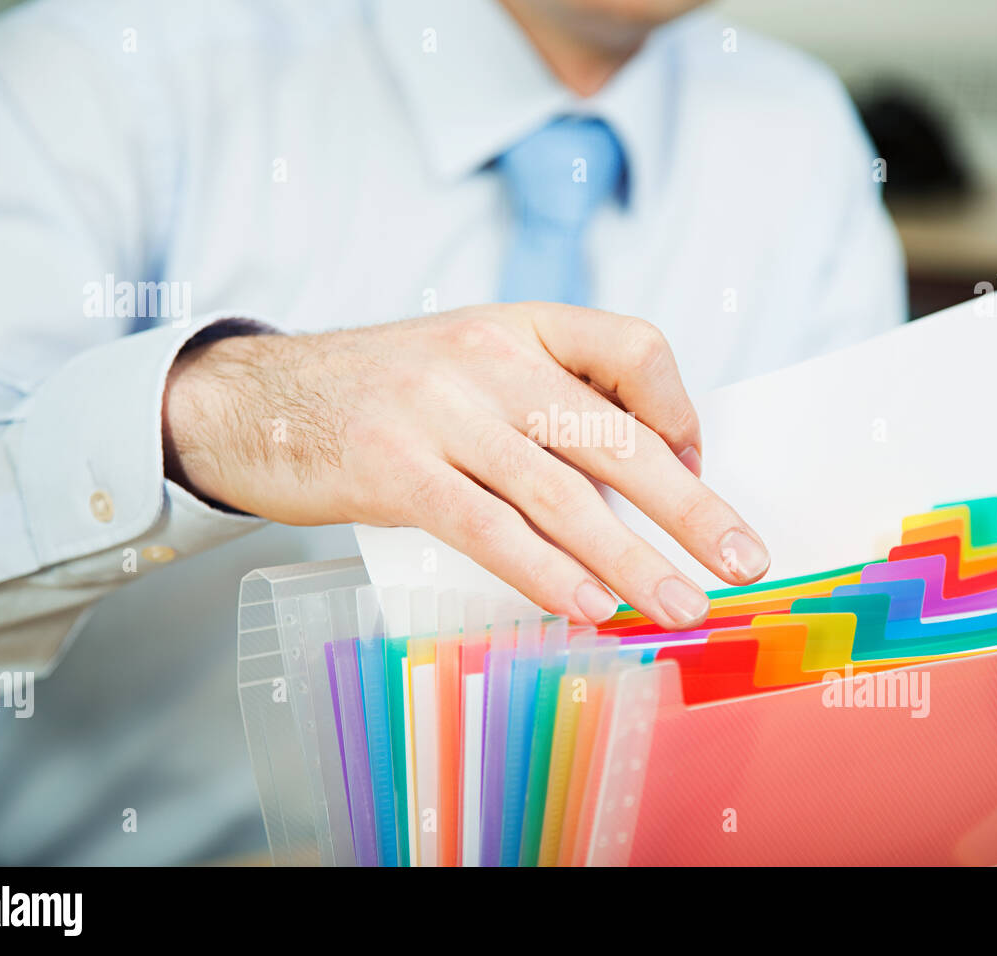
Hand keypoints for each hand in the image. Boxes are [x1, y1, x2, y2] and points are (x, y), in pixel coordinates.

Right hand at [162, 304, 769, 628]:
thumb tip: (642, 474)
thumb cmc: (381, 392)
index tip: (696, 464)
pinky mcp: (395, 469)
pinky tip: (588, 605)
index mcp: (519, 324)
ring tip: (680, 605)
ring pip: (560, 492)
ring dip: (632, 558)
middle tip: (743, 560)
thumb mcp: (472, 364)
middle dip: (689, 507)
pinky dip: (545, 571)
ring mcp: (440, 412)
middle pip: (614, 434)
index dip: (680, 410)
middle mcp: (488, 359)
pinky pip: (489, 528)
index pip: (632, 346)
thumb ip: (549, 402)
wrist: (253, 397)